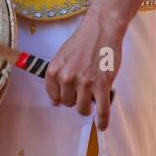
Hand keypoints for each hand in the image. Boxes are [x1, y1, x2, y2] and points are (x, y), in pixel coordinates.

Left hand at [44, 10, 123, 131]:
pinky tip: (101, 125)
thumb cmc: (84, 41)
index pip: (53, 96)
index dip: (61, 97)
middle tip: (85, 89)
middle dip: (76, 98)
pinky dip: (102, 121)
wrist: (102, 29)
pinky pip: (101, 111)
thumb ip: (57, 76)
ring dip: (87, 107)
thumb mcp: (62, 56)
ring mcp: (84, 83)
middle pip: (68, 103)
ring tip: (93, 99)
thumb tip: (54, 101)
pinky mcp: (102, 86)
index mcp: (54, 71)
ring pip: (82, 109)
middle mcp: (67, 78)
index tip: (69, 96)